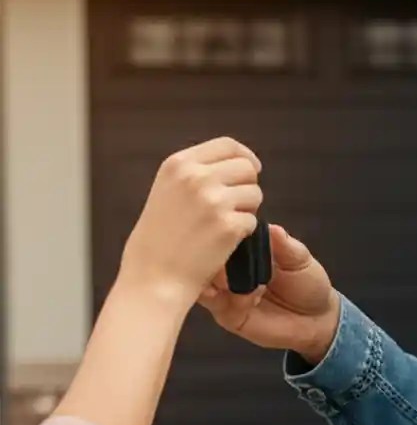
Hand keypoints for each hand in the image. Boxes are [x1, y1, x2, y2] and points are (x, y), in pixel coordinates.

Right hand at [114, 137, 262, 313]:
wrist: (153, 279)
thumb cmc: (158, 240)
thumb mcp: (166, 191)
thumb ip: (194, 174)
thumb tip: (233, 162)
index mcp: (179, 164)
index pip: (227, 145)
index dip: (245, 157)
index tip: (250, 169)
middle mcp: (196, 177)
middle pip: (247, 168)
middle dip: (247, 186)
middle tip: (233, 206)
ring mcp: (214, 200)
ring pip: (255, 194)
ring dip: (247, 210)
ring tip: (222, 226)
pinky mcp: (229, 225)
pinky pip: (253, 221)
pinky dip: (243, 233)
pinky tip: (222, 243)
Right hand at [198, 224, 339, 363]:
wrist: (316, 321)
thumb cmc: (308, 283)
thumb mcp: (301, 261)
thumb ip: (286, 247)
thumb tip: (272, 228)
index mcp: (249, 248)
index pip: (227, 234)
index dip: (221, 229)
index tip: (218, 226)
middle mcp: (232, 268)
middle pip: (208, 256)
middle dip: (209, 253)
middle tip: (218, 255)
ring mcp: (226, 290)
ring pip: (204, 279)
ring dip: (209, 276)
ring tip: (222, 277)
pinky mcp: (226, 313)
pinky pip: (213, 304)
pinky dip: (215, 297)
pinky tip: (224, 293)